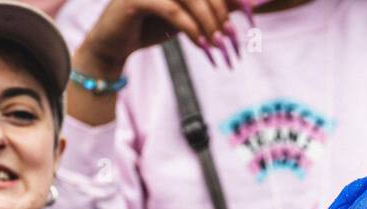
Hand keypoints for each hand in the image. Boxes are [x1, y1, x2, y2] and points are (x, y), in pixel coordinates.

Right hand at [79, 0, 250, 72]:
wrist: (114, 45)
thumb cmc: (151, 28)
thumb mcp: (187, 18)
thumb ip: (211, 10)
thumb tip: (244, 8)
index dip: (234, 1)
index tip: (252, 19)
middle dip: (222, 17)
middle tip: (232, 42)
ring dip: (210, 24)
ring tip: (219, 47)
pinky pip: (172, 10)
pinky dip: (191, 28)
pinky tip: (202, 46)